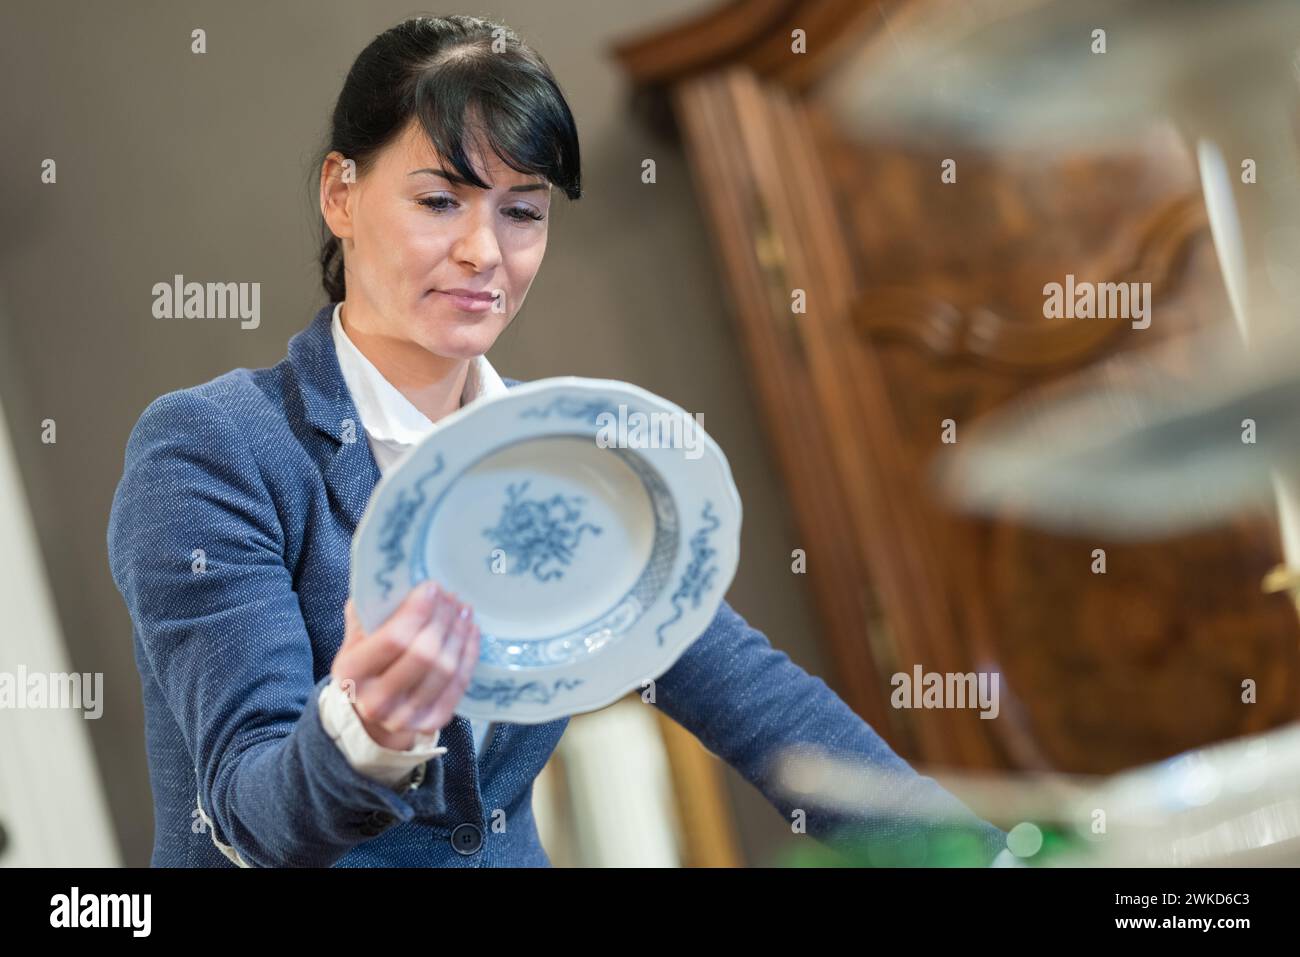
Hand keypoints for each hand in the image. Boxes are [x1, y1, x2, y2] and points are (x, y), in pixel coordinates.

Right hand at [331, 582, 480, 750]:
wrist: (371, 708)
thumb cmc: (367, 660)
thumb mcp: (357, 634)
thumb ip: (371, 607)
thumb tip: (398, 573)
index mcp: (351, 673)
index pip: (394, 639)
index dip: (418, 610)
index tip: (431, 587)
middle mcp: (375, 701)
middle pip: (425, 655)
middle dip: (442, 619)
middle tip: (450, 596)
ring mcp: (404, 717)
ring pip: (446, 669)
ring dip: (459, 633)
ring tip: (463, 608)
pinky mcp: (431, 722)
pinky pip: (459, 684)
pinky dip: (469, 653)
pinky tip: (471, 630)